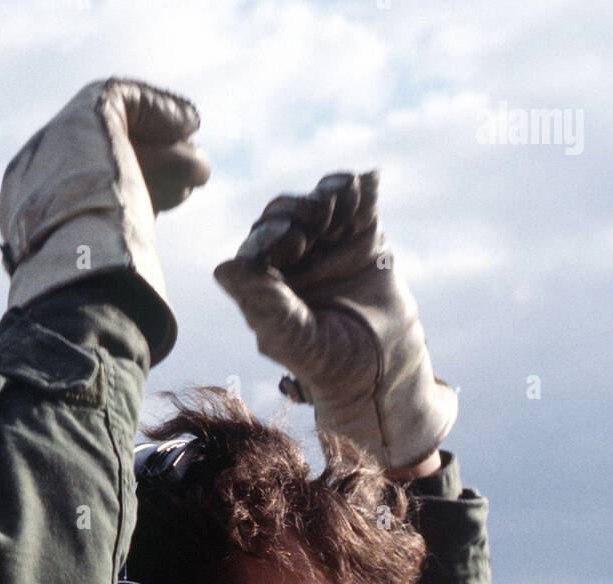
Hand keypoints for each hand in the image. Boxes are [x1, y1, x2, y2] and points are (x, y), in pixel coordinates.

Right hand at [0, 78, 209, 363]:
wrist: (78, 296)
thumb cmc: (90, 317)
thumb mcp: (94, 303)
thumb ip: (107, 288)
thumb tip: (142, 316)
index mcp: (24, 219)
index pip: (79, 190)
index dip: (129, 189)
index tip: (168, 204)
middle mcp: (30, 176)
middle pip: (97, 157)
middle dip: (149, 165)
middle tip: (192, 183)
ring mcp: (53, 145)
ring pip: (113, 130)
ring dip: (161, 141)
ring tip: (200, 165)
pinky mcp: (83, 123)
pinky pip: (122, 99)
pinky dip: (159, 108)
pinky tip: (190, 124)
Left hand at [214, 171, 455, 470]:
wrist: (390, 374)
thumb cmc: (337, 369)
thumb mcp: (301, 344)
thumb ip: (266, 308)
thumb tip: (222, 269)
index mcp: (267, 286)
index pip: (257, 245)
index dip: (271, 236)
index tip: (294, 244)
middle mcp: (292, 262)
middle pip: (284, 216)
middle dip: (300, 212)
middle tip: (320, 222)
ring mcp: (327, 246)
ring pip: (320, 204)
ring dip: (329, 194)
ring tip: (344, 199)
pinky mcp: (362, 237)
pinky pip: (359, 204)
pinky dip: (361, 188)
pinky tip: (368, 180)